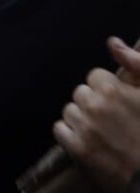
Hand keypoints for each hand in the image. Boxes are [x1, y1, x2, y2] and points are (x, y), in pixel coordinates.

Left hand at [53, 38, 139, 192]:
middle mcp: (94, 105)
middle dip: (94, 104)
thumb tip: (112, 42)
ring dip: (82, 119)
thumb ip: (136, 63)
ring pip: (70, 111)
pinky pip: (60, 130)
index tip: (119, 105)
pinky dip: (70, 134)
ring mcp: (85, 128)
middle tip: (112, 121)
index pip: (95, 77)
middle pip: (81, 93)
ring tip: (101, 132)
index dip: (108, 90)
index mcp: (112, 89)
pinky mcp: (78, 150)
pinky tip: (86, 141)